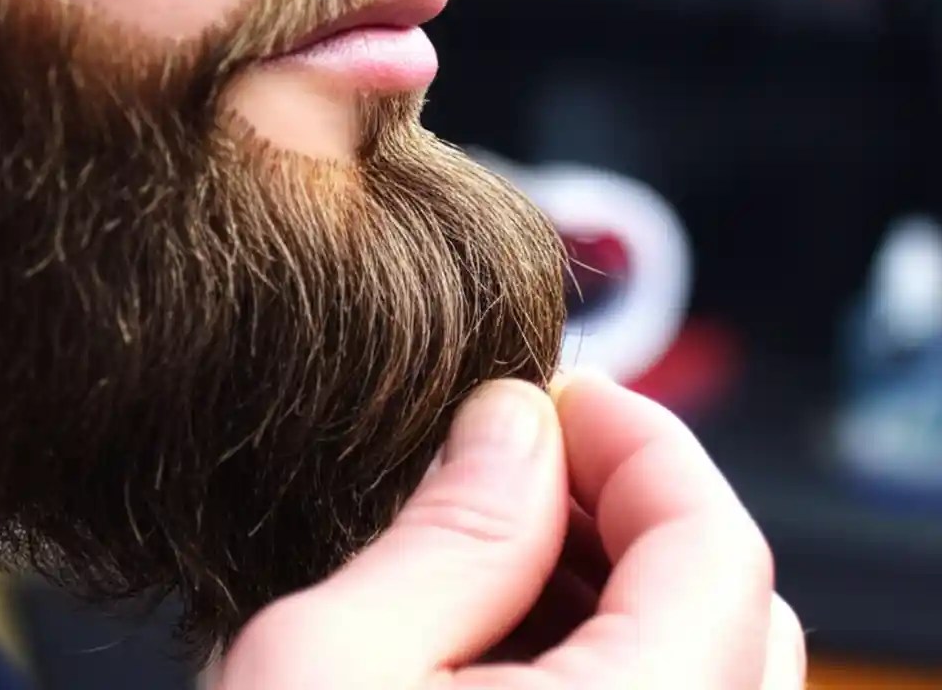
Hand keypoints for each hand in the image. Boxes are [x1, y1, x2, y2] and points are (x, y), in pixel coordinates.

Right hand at [214, 373, 805, 688]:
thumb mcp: (329, 663)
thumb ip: (449, 531)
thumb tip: (513, 423)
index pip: (716, 551)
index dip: (646, 444)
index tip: (565, 397)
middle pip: (730, 611)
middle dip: (632, 512)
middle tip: (524, 464)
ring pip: (704, 678)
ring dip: (618, 588)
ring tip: (501, 548)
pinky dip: (605, 666)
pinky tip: (505, 647)